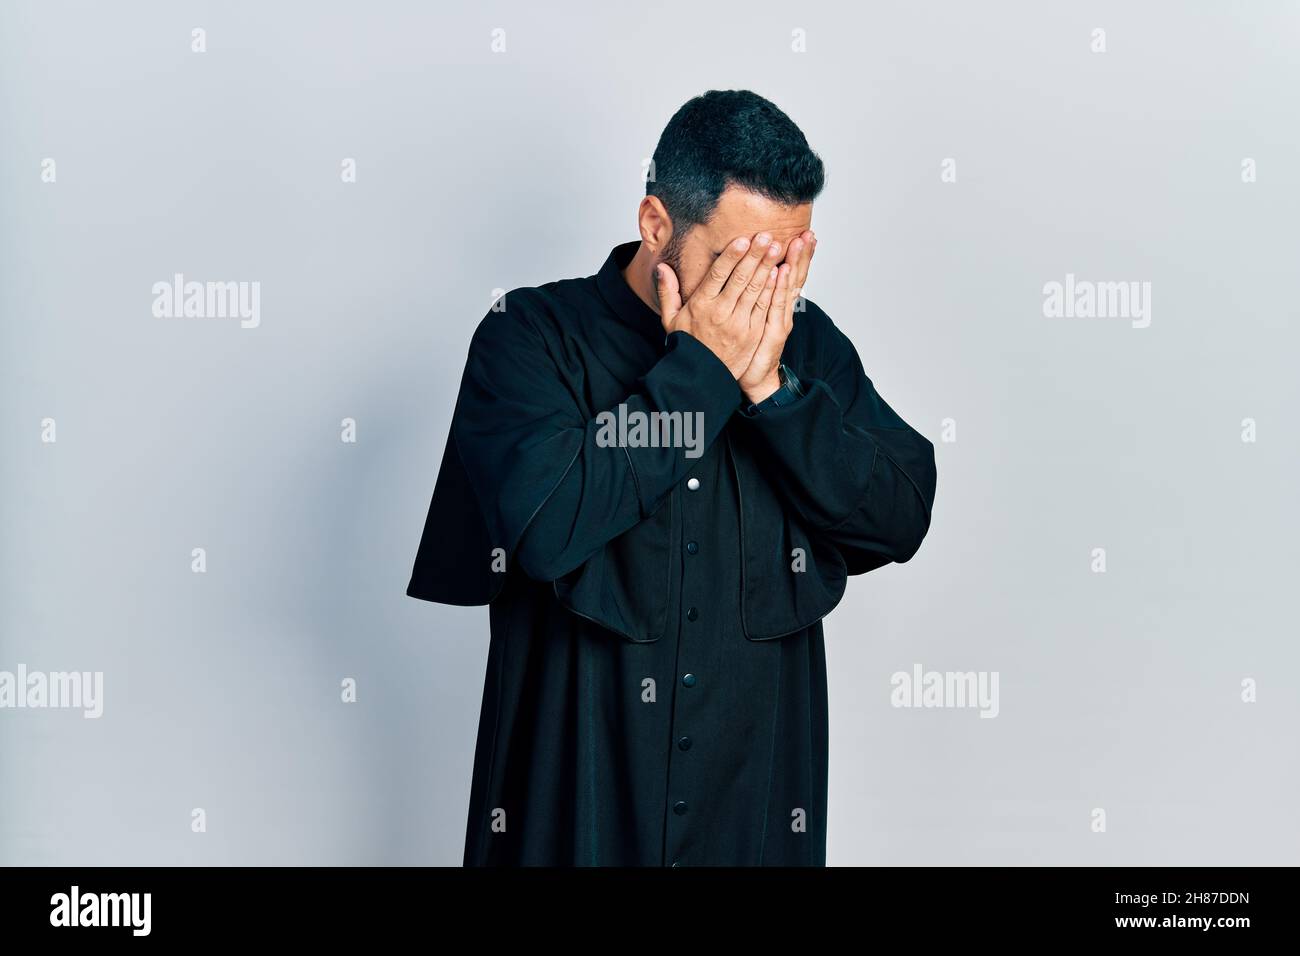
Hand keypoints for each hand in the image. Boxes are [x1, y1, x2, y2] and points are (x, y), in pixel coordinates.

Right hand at [655, 233, 783, 378]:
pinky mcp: (753, 333)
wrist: (702, 377)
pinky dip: (772, 289)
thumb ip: (668, 291)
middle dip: (755, 255)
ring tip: (777, 248)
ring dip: (767, 267)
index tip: (742, 240)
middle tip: (767, 236)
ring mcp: (739, 324)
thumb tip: (662, 267)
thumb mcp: (670, 319)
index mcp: (701, 305)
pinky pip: (764, 307)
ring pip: (756, 290)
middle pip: (741, 279)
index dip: (732, 256)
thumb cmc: (687, 345)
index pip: (718, 275)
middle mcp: (721, 313)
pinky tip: (779, 273)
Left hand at [738, 230, 815, 403]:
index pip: (790, 274)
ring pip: (788, 287)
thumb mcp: (752, 318)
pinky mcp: (773, 331)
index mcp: (778, 304)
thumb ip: (753, 295)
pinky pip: (776, 305)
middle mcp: (783, 310)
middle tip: (808, 232)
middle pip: (794, 276)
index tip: (803, 234)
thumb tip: (756, 274)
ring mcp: (780, 320)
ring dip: (794, 263)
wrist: (753, 379)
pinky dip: (780, 288)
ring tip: (799, 242)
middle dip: (801, 253)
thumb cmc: (749, 348)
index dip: (798, 255)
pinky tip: (781, 271)